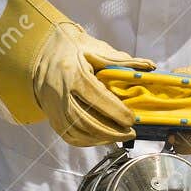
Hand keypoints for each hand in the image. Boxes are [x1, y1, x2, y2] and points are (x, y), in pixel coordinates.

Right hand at [34, 25, 154, 145]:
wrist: (41, 52)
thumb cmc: (71, 49)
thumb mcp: (95, 49)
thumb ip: (122, 61)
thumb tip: (149, 65)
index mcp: (72, 73)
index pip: (96, 98)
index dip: (116, 112)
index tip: (132, 119)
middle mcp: (60, 93)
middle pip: (86, 121)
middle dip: (111, 131)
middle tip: (130, 132)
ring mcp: (53, 107)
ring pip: (77, 132)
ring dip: (101, 138)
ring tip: (119, 136)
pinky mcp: (51, 116)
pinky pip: (69, 136)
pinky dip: (87, 141)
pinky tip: (102, 138)